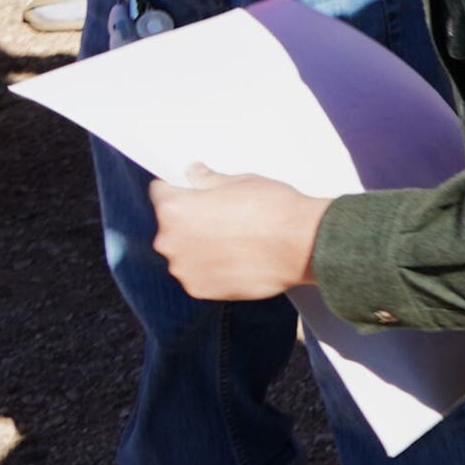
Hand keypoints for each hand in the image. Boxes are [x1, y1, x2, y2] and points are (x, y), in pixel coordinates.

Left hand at [150, 167, 325, 301]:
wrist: (304, 245)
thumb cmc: (274, 209)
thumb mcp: (241, 182)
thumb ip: (208, 180)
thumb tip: (195, 174)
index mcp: (174, 208)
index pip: (160, 192)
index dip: (179, 189)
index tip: (192, 193)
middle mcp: (170, 240)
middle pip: (170, 226)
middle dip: (190, 222)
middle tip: (223, 219)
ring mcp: (184, 268)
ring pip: (184, 253)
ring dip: (200, 247)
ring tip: (234, 242)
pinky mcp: (199, 290)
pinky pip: (198, 274)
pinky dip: (211, 269)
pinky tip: (237, 260)